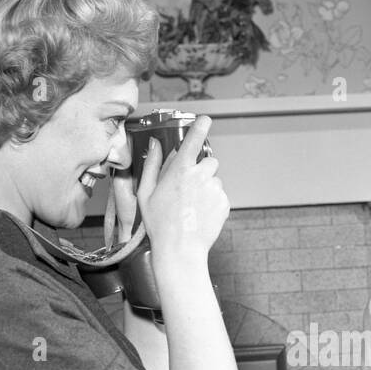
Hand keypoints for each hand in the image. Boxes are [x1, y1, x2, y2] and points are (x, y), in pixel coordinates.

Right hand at [134, 115, 227, 263]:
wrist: (180, 249)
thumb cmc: (159, 223)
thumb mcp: (145, 193)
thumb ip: (152, 166)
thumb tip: (155, 145)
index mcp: (180, 171)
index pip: (193, 141)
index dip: (200, 127)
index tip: (206, 119)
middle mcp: (201, 176)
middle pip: (209, 161)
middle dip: (201, 169)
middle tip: (188, 187)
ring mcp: (215, 190)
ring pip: (215, 180)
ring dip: (207, 187)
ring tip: (192, 206)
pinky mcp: (225, 203)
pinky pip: (220, 195)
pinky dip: (213, 202)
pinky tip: (200, 214)